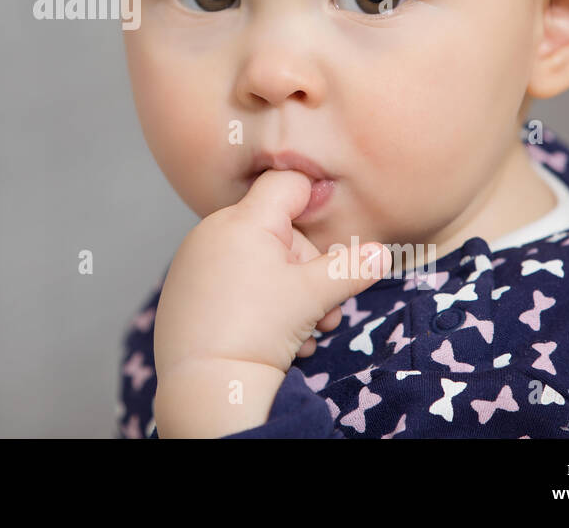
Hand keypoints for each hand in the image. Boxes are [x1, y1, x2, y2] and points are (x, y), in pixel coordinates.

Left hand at [152, 170, 391, 435]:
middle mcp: (213, 231)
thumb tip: (382, 254)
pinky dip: (257, 302)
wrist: (203, 383)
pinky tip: (272, 336)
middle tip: (323, 312)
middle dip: (308, 269)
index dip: (314, 200)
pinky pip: (233, 281)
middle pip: (278, 231)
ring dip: (289, 293)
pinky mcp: (186, 288)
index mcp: (243, 220)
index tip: (330, 231)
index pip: (285, 185)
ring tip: (303, 331)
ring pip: (258, 261)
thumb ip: (350, 269)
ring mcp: (195, 260)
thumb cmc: (256, 330)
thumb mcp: (313, 296)